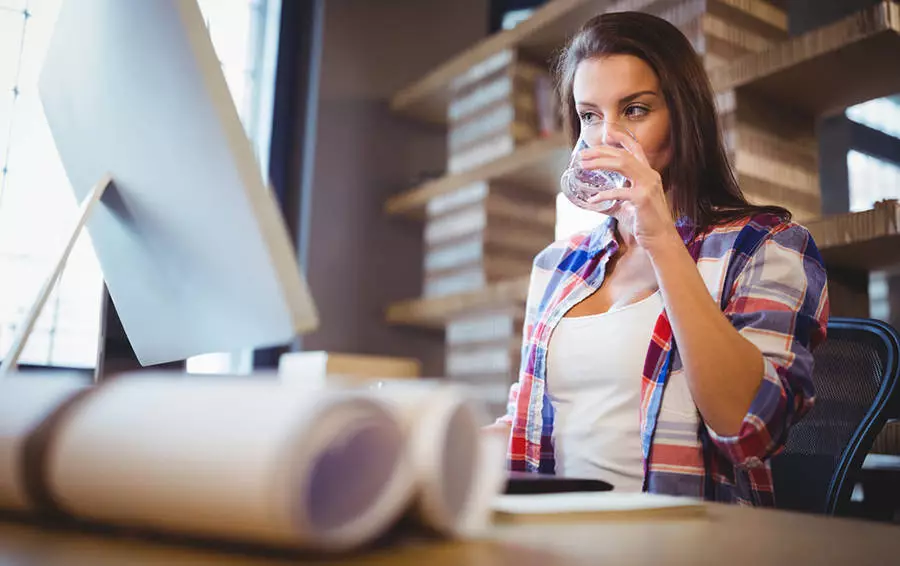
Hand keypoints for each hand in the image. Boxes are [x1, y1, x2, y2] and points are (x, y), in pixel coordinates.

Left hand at [579, 138, 681, 252]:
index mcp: (648, 174)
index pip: (635, 148)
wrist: (660, 239)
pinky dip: (603, 195)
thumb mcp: (627, 206)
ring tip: (583, 166)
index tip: (607, 132)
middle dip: (600, 151)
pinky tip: (592, 200)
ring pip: (622, 164)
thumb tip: (593, 201)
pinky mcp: (643, 199)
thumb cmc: (644, 222)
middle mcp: (649, 175)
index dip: (622, 137)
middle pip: (623, 154)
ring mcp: (647, 186)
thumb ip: (614, 199)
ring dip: (600, 163)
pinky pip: (619, 192)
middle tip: (582, 154)